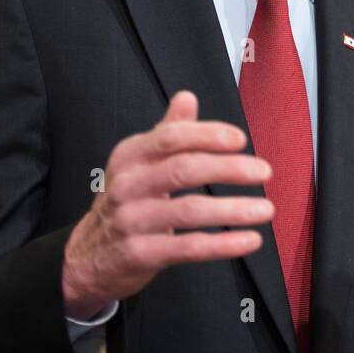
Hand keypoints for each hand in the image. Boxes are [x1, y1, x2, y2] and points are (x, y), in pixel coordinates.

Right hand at [61, 90, 272, 318]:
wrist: (88, 255)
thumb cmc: (125, 202)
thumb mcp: (138, 163)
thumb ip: (168, 132)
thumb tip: (187, 97)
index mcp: (131, 156)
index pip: (172, 137)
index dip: (208, 135)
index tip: (240, 139)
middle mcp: (128, 185)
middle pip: (184, 169)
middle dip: (230, 169)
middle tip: (264, 171)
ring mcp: (132, 220)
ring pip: (189, 210)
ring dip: (233, 210)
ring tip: (265, 210)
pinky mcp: (140, 254)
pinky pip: (189, 248)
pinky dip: (223, 244)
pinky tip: (249, 240)